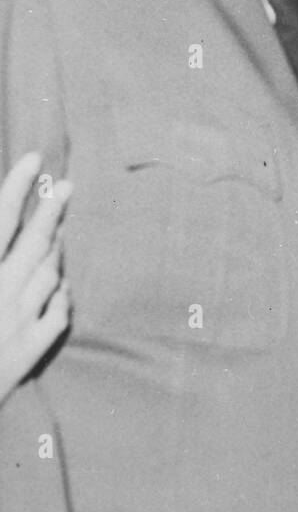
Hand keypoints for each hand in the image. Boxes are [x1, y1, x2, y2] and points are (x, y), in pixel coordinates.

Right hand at [0, 153, 72, 405]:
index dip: (16, 187)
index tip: (34, 159)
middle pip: (34, 242)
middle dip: (51, 211)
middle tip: (68, 187)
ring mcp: (18, 323)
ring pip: (50, 274)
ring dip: (56, 251)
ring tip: (58, 234)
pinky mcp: (29, 352)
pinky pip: (58, 314)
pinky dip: (61, 295)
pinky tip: (61, 286)